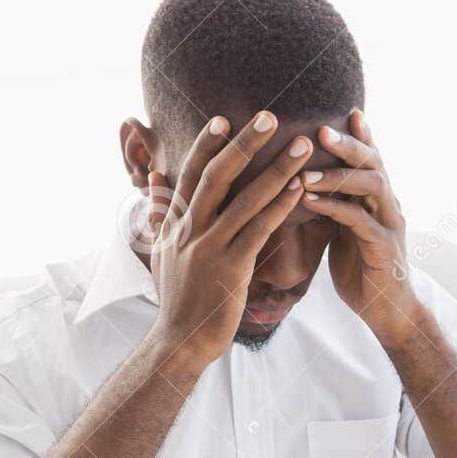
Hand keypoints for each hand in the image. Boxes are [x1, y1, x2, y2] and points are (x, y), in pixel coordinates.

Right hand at [145, 111, 313, 369]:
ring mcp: (209, 248)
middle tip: (269, 115)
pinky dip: (280, 206)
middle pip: (217, 175)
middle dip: (243, 143)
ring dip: (276, 169)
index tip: (224, 118)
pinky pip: (259, 230)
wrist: (179, 341)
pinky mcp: (231, 268)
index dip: (206, 144)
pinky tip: (300, 189)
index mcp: (174, 223)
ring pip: (244, 199)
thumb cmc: (176, 299)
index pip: (191, 174)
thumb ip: (159, 211)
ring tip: (301, 146)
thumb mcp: (158, 251)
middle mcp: (190, 229)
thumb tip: (155, 175)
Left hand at [301, 109, 423, 349]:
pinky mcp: (384, 248)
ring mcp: (390, 224)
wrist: (386, 313)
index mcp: (378, 200)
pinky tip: (309, 200)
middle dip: (348, 144)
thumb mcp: (345, 234)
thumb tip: (310, 185)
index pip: (370, 158)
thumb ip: (337, 207)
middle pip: (373, 161)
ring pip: (371, 184)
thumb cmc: (362, 273)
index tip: (339, 112)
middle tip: (319, 129)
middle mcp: (388, 205)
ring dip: (338, 174)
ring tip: (306, 171)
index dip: (358, 135)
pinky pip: (359, 220)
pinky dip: (333, 207)